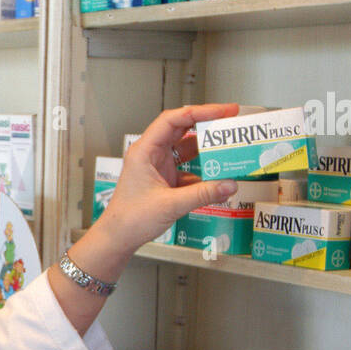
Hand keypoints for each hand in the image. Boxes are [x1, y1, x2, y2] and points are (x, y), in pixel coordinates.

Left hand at [50, 104, 243, 336]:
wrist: (118, 238)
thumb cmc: (130, 218)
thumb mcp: (170, 204)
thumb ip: (202, 194)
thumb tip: (230, 184)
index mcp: (145, 150)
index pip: (173, 119)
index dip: (200, 111)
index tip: (223, 111)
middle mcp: (151, 154)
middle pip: (182, 129)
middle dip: (207, 125)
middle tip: (232, 122)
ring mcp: (159, 166)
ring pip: (187, 149)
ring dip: (207, 149)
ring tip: (229, 146)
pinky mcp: (165, 180)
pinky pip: (189, 169)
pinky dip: (204, 171)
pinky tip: (219, 176)